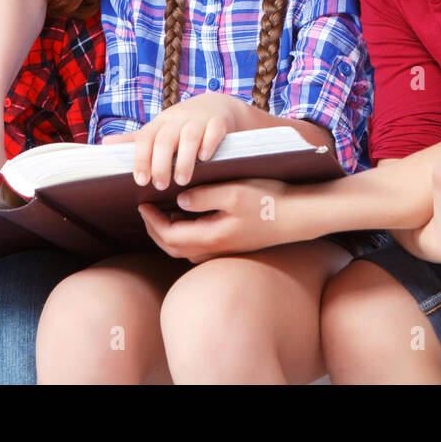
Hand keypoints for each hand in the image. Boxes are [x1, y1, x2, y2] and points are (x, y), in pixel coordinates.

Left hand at [116, 92, 250, 189]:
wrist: (218, 108)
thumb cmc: (183, 124)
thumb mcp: (160, 129)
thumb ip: (136, 140)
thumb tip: (105, 143)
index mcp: (160, 123)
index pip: (145, 138)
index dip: (141, 159)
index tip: (141, 181)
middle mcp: (178, 119)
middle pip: (165, 139)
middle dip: (160, 164)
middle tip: (160, 186)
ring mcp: (199, 119)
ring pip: (189, 136)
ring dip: (184, 159)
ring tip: (182, 180)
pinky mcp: (219, 122)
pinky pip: (214, 130)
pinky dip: (209, 143)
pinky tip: (205, 159)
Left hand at [137, 178, 293, 261]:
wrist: (298, 216)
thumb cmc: (267, 200)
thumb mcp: (233, 191)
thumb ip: (203, 196)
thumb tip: (179, 200)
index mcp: (211, 237)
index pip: (168, 235)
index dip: (151, 220)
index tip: (142, 203)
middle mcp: (214, 250)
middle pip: (172, 247)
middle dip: (154, 229)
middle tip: (145, 209)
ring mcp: (223, 250)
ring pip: (184, 248)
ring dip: (168, 233)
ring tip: (161, 210)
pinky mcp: (231, 245)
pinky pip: (197, 245)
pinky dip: (184, 233)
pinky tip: (186, 215)